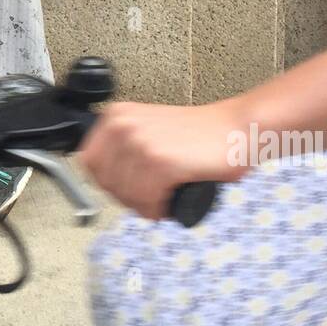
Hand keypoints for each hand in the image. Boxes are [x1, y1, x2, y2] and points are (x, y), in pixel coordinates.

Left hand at [75, 100, 251, 220]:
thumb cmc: (199, 134)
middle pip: (105, 183)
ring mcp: (141, 143)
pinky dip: (158, 209)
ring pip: (126, 195)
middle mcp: (123, 125)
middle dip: (127, 197)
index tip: (126, 188)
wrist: (237, 129)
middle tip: (149, 197)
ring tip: (163, 198)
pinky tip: (170, 202)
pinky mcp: (161, 162)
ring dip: (145, 206)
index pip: (89, 162)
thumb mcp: (147, 129)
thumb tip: (105, 181)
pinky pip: (146, 201)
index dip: (107, 182)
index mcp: (116, 115)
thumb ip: (121, 148)